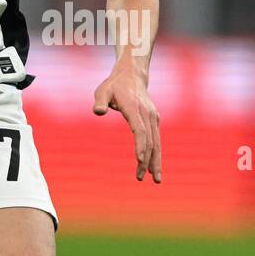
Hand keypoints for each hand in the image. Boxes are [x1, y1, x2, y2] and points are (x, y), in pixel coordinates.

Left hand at [93, 66, 161, 182]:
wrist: (132, 75)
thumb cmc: (114, 85)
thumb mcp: (102, 90)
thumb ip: (100, 101)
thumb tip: (98, 112)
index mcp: (135, 108)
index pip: (140, 129)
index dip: (140, 145)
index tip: (139, 160)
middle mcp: (147, 114)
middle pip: (150, 140)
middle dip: (147, 160)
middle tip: (141, 178)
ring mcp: (153, 117)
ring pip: (156, 142)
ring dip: (156, 161)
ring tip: (156, 180)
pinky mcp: (155, 120)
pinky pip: (157, 139)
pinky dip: (157, 154)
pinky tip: (155, 167)